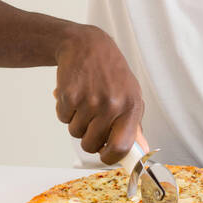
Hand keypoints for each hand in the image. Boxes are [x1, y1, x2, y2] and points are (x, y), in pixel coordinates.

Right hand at [52, 24, 143, 164]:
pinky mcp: (70, 95)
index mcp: (131, 106)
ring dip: (76, 122)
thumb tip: (139, 152)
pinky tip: (75, 94)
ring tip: (85, 101)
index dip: (110, 157)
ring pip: (75, 132)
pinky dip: (65, 110)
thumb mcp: (131, 94)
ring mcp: (90, 100)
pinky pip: (63, 118)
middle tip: (91, 120)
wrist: (87, 45)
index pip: (121, 147)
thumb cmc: (111, 73)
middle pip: (91, 144)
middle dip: (88, 138)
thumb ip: (133, 124)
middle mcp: (112, 105)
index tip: (104, 154)